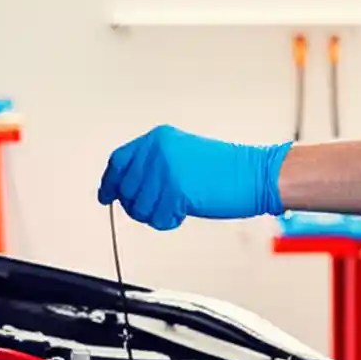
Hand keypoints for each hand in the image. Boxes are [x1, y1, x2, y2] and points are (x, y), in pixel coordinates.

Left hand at [97, 125, 291, 229]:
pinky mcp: (176, 192)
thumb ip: (152, 165)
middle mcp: (158, 151)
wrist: (255, 174)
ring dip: (155, 215)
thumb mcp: (181, 155)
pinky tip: (184, 211)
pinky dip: (169, 221)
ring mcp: (166, 171)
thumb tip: (123, 186)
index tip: (105, 195)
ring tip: (176, 207)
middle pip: (125, 189)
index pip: (118, 161)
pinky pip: (158, 219)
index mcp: (158, 138)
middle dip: (137, 205)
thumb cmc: (225, 168)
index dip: (109, 182)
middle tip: (157, 208)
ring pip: (139, 208)